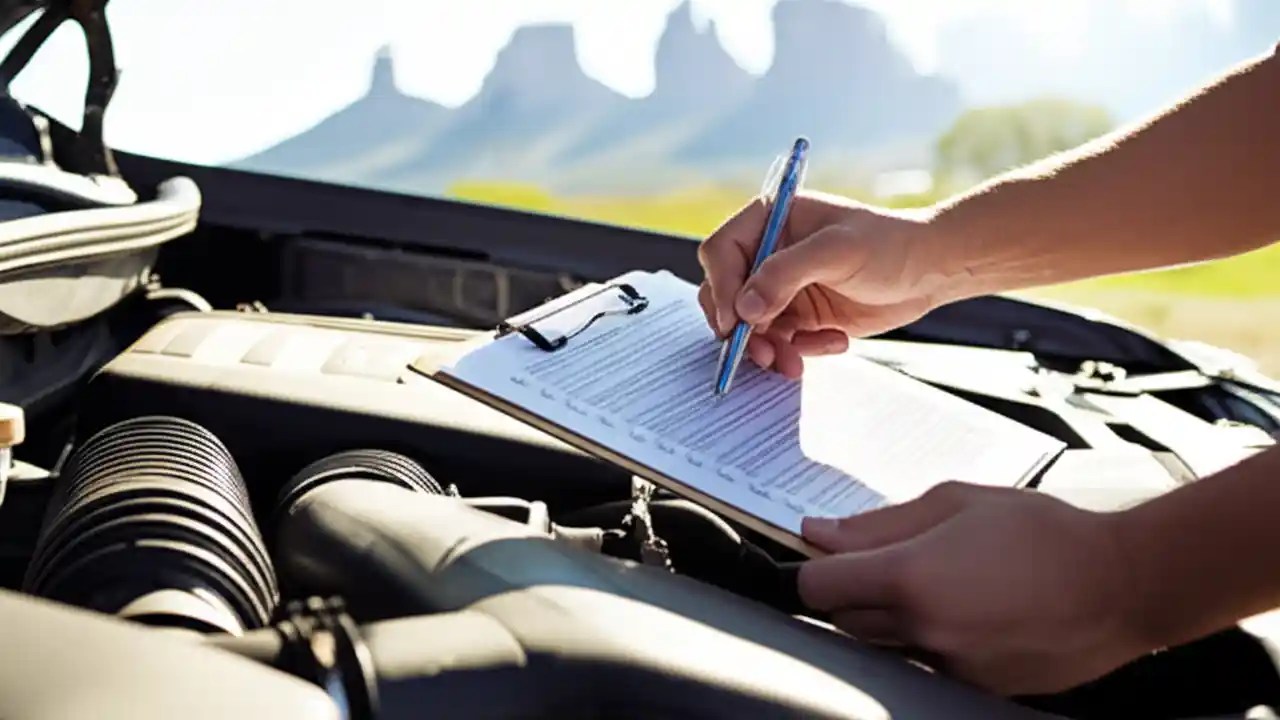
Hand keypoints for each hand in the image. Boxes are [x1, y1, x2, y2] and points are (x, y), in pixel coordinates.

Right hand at [696, 190, 950, 377]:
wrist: (930, 270)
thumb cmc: (889, 244)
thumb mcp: (836, 251)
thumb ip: (784, 274)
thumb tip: (743, 308)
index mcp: (770, 220)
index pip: (722, 252)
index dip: (722, 287)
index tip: (735, 320)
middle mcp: (769, 253)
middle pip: (727, 294)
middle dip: (742, 328)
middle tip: (762, 352)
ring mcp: (783, 287)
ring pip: (750, 327)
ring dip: (769, 348)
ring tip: (793, 363)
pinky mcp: (800, 316)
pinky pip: (780, 342)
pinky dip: (799, 351)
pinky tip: (835, 342)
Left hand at [796, 482, 1150, 695]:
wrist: (1123, 585)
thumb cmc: (1044, 532)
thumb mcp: (956, 503)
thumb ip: (878, 523)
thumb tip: (818, 533)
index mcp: (911, 577)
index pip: (817, 587)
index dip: (815, 568)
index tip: (830, 556)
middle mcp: (923, 629)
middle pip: (844, 620)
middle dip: (852, 591)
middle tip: (890, 562)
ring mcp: (949, 665)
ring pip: (882, 645)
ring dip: (889, 618)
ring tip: (940, 584)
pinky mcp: (974, 687)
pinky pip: (925, 663)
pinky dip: (929, 640)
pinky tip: (969, 612)